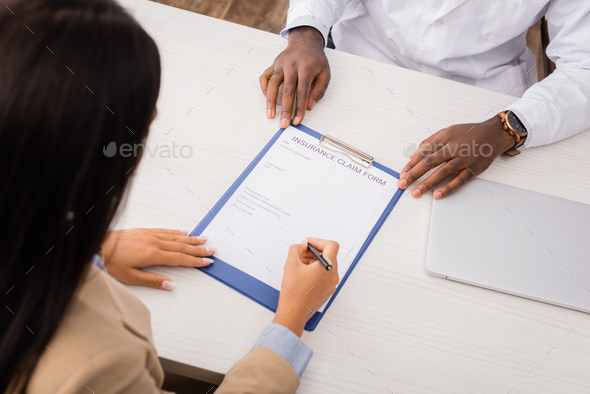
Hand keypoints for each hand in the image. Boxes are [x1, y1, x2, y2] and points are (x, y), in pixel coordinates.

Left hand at [102, 228, 214, 289]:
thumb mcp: (130, 277)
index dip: (195, 260)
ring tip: (203, 239)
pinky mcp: (143, 231)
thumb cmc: (110, 262)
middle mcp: (154, 242)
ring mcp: (149, 235)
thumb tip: (170, 284)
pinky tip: (182, 232)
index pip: (179, 259)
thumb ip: (152, 280)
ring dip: (191, 239)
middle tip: (212, 250)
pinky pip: (164, 231)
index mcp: (152, 255)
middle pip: (181, 247)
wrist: (96, 245)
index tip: (207, 261)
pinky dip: (176, 232)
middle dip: (198, 249)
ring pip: (175, 237)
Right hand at [260, 26, 329, 127]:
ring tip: (270, 115)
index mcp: (306, 68)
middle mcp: (291, 66)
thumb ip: (319, 90)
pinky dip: (264, 88)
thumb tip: (309, 106)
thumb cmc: (316, 60)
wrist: (306, 42)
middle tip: (283, 124)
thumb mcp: (325, 73)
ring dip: (270, 101)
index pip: (302, 92)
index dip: (299, 108)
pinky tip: (267, 98)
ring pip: (273, 84)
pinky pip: (265, 77)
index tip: (297, 121)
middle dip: (285, 110)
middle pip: (287, 91)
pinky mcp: (273, 65)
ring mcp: (280, 65)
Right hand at [273, 237, 338, 336]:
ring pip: (325, 266)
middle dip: (313, 252)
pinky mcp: (326, 292)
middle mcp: (333, 276)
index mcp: (328, 267)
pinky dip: (314, 271)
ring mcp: (331, 285)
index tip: (307, 243)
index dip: (318, 241)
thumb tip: (301, 246)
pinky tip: (300, 275)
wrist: (293, 313)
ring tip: (298, 265)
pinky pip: (323, 276)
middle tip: (300, 253)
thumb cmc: (294, 292)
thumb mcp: (291, 264)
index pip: (331, 245)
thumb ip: (296, 248)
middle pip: (328, 256)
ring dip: (312, 261)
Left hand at [397, 116, 515, 198]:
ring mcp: (463, 159)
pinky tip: (437, 194)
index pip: (423, 153)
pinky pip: (459, 180)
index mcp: (444, 138)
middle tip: (402, 184)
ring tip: (416, 193)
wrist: (494, 134)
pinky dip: (448, 188)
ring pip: (442, 173)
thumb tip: (413, 156)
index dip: (411, 165)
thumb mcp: (447, 131)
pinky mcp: (473, 169)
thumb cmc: (469, 133)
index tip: (402, 174)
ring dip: (427, 184)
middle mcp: (453, 148)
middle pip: (429, 163)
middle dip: (414, 174)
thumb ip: (429, 143)